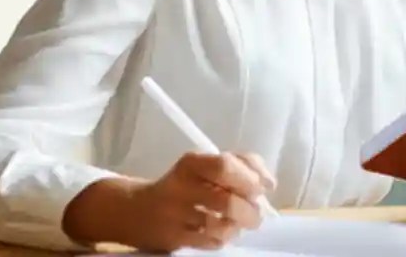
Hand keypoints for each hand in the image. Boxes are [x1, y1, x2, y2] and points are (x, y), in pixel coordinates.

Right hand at [122, 151, 275, 251]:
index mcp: (191, 163)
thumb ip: (237, 165)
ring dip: (238, 227)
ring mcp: (176, 215)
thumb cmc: (183, 185)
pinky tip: (221, 233)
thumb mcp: (203, 166)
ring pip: (220, 226)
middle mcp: (181, 187)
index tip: (266, 186)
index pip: (226, 165)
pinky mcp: (174, 238)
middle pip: (227, 201)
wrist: (137, 210)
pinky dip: (223, 239)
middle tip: (255, 213)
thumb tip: (268, 182)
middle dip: (250, 210)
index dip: (252, 177)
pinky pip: (210, 242)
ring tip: (240, 224)